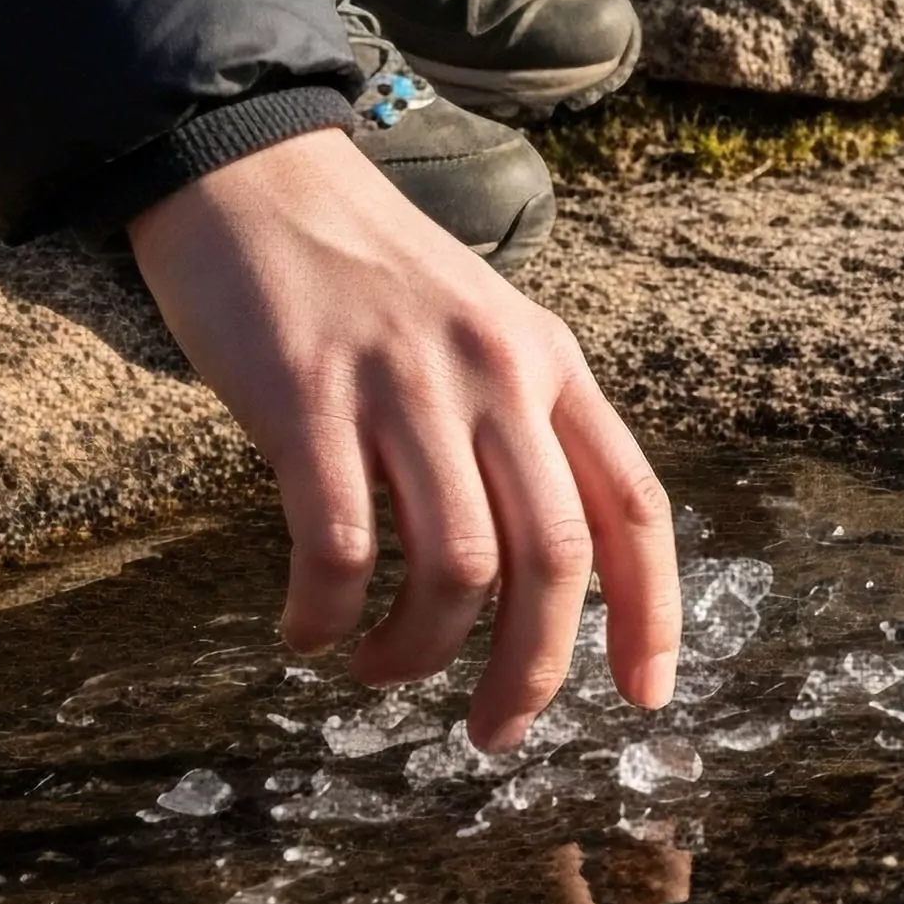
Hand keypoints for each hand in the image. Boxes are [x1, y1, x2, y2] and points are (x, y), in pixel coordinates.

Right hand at [127, 128, 677, 751]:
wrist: (250, 171)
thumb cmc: (364, 273)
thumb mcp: (480, 332)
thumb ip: (518, 430)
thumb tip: (537, 569)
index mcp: (550, 366)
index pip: (633, 506)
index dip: (652, 612)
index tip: (643, 695)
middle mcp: (497, 375)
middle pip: (556, 558)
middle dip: (533, 670)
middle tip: (492, 732)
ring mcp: (405, 384)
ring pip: (458, 567)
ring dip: (418, 652)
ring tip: (375, 670)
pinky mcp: (306, 396)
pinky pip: (339, 544)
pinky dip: (325, 612)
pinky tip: (306, 630)